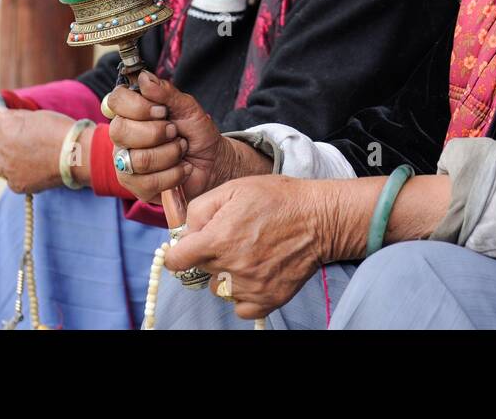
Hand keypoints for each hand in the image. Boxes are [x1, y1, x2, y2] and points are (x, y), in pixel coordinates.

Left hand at [0, 108, 77, 193]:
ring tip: (32, 159)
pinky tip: (36, 170)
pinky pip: (12, 180)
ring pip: (2, 166)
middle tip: (27, 145)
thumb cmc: (59, 130)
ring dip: (11, 162)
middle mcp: (1, 150)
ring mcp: (8, 169)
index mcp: (4, 129)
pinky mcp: (17, 185)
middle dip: (6, 145)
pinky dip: (21, 176)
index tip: (12, 131)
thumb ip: (13, 115)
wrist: (76, 155)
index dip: (1, 129)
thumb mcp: (37, 115)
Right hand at [104, 71, 223, 202]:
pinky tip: (182, 168)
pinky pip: (149, 182)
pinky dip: (174, 174)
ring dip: (170, 153)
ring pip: (139, 159)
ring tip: (181, 150)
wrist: (213, 161)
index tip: (162, 111)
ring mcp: (127, 164)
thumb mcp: (188, 107)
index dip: (138, 106)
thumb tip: (143, 77)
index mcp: (131, 113)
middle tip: (175, 132)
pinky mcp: (137, 187)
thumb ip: (166, 92)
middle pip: (121, 131)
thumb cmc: (197, 132)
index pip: (115, 100)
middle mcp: (123, 137)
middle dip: (157, 132)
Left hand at [164, 175, 338, 320]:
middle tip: (232, 239)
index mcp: (217, 240)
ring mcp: (249, 287)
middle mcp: (230, 267)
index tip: (188, 248)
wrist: (319, 218)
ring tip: (247, 255)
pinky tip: (254, 275)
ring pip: (219, 289)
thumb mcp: (233, 188)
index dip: (179, 252)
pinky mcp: (267, 299)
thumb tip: (186, 231)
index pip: (176, 260)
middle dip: (209, 255)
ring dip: (226, 275)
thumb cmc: (278, 199)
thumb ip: (200, 209)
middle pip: (200, 271)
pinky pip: (240, 308)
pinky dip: (243, 295)